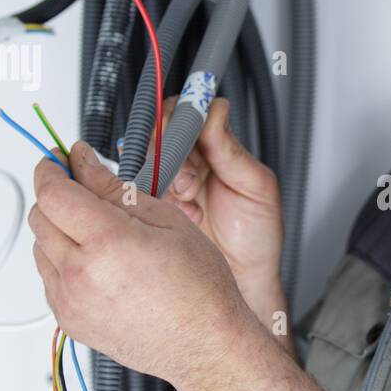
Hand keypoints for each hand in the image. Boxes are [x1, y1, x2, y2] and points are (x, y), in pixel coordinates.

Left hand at [28, 141, 253, 387]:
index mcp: (108, 244)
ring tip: (100, 233)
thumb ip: (115, 188)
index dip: (52, 169)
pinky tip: (99, 264)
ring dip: (59, 231)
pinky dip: (64, 263)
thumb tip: (83, 164)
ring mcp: (70, 303)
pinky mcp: (69, 321)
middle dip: (56, 196)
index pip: (53, 193)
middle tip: (83, 190)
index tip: (59, 161)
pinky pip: (50, 279)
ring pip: (40, 248)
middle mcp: (81, 275)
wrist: (205, 346)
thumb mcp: (167, 221)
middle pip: (40, 217)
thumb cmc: (200, 289)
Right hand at [153, 96, 284, 303]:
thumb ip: (232, 150)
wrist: (244, 279)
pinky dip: (149, 198)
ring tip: (186, 201)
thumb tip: (216, 111)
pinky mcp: (152, 205)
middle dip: (171, 153)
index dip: (184, 119)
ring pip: (145, 159)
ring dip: (162, 178)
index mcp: (218, 148)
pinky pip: (134, 188)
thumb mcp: (256, 188)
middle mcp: (190, 161)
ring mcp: (168, 182)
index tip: (188, 134)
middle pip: (160, 131)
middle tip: (188, 182)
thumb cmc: (256, 236)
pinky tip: (173, 211)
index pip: (189, 112)